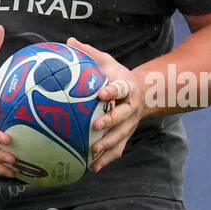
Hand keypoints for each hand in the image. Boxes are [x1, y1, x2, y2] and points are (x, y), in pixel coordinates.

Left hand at [68, 36, 145, 172]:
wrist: (142, 94)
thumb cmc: (116, 75)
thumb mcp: (106, 61)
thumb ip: (89, 53)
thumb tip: (68, 41)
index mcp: (126, 87)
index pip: (120, 89)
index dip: (112, 91)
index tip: (101, 93)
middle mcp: (130, 107)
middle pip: (122, 116)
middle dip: (111, 121)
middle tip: (96, 125)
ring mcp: (129, 124)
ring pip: (121, 136)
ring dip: (108, 145)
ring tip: (93, 151)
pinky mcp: (125, 136)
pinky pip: (117, 150)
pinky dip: (106, 160)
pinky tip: (92, 168)